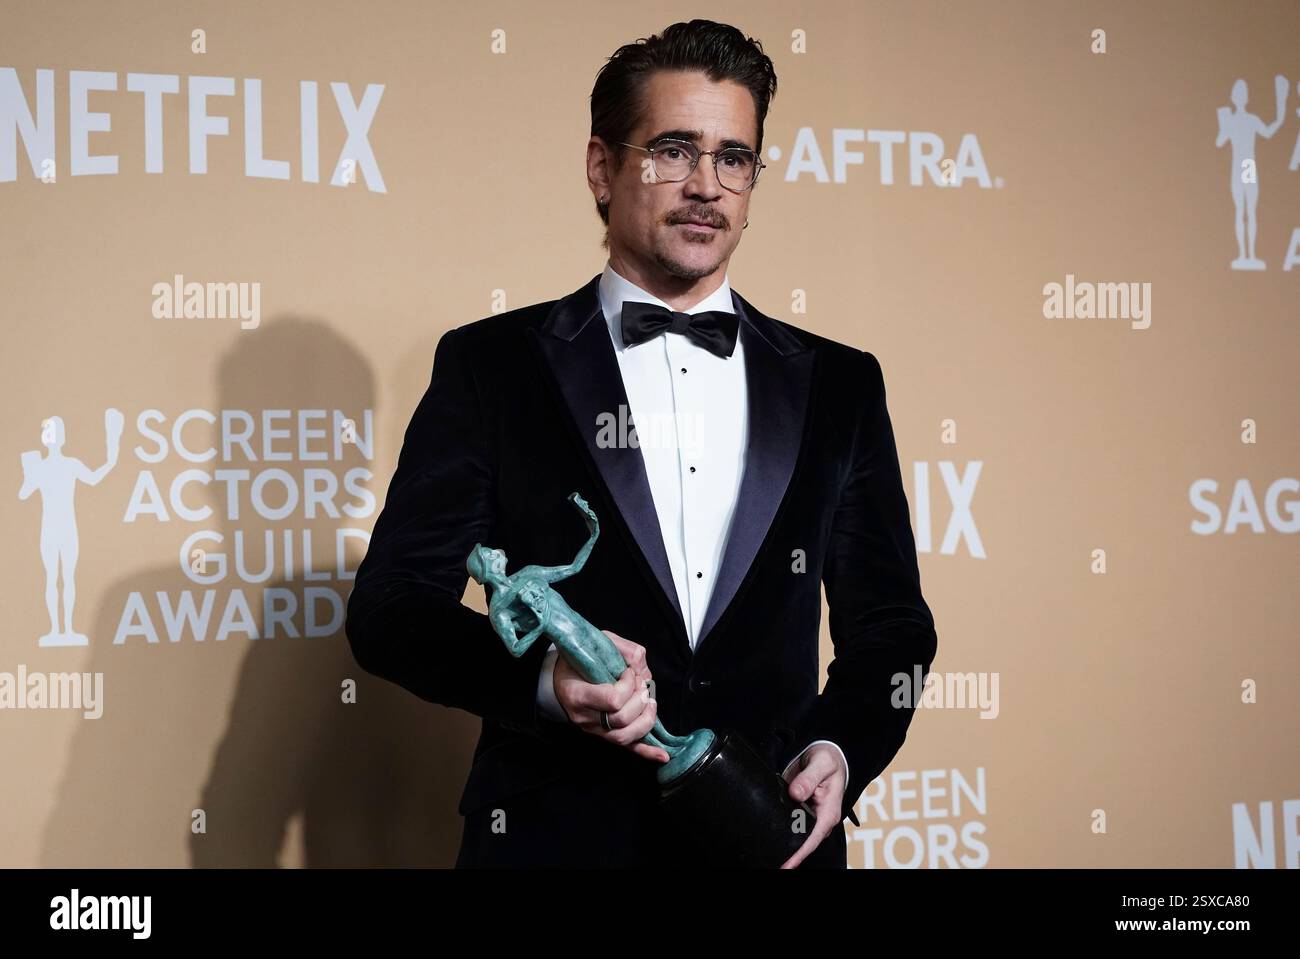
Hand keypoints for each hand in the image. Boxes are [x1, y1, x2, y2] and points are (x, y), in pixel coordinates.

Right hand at [552, 629, 669, 763]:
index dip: (629, 685)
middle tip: (641, 685)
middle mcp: (583, 717)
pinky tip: (663, 755)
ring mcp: (593, 730)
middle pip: (622, 719)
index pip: (613, 699)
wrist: (560, 679)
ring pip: (625, 737)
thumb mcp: (598, 643)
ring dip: (645, 719)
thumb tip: (643, 671)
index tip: (629, 672)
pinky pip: (627, 747)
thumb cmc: (580, 659)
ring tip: (649, 703)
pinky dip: (647, 752)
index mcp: (577, 694)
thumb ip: (624, 650)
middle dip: (640, 700)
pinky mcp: (604, 736)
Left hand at [779, 744, 846, 868]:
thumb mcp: (821, 764)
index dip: (799, 853)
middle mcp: (820, 819)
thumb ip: (808, 778)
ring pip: (796, 837)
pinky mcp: (801, 813)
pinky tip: (770, 840)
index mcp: (829, 812)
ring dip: (784, 846)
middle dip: (789, 855)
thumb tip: (795, 793)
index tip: (787, 865)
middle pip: (804, 843)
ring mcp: (810, 817)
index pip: (813, 837)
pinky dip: (781, 834)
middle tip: (772, 863)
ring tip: (769, 857)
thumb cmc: (828, 760)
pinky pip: (791, 826)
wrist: (826, 756)